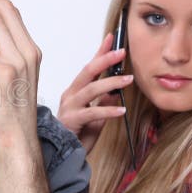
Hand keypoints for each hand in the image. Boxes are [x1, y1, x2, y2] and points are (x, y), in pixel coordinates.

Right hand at [58, 33, 131, 151]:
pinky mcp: (72, 120)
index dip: (101, 52)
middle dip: (105, 59)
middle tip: (122, 52)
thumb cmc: (77, 135)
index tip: (112, 37)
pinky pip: (92, 112)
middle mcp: (71, 95)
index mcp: (76, 91)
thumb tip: (116, 91)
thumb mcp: (96, 117)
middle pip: (88, 71)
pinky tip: (121, 110)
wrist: (62, 155)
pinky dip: (108, 110)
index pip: (90, 67)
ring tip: (129, 79)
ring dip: (111, 82)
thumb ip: (103, 103)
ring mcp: (70, 106)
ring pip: (91, 89)